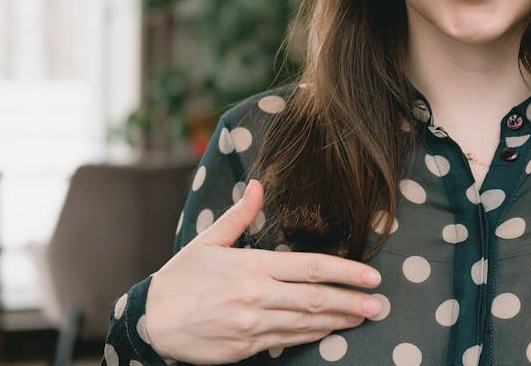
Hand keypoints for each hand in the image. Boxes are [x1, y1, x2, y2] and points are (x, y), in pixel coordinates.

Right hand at [144, 179, 383, 362]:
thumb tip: (259, 185)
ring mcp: (253, 323)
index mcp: (253, 265)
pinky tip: (330, 330)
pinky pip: (288, 340)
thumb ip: (240, 215)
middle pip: (316, 298)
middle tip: (379, 304)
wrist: (151, 321)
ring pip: (307, 322)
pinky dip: (312, 335)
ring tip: (363, 318)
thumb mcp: (208, 241)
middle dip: (352, 301)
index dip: (346, 273)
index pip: (311, 267)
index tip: (371, 276)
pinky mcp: (247, 346)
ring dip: (338, 320)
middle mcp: (258, 295)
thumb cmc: (181, 278)